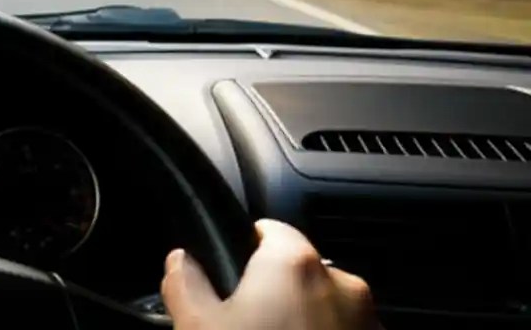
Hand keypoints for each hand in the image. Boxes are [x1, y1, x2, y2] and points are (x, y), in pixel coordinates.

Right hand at [161, 219, 381, 329]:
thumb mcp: (199, 329)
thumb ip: (184, 284)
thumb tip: (180, 261)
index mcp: (293, 262)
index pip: (266, 229)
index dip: (240, 251)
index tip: (227, 280)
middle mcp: (341, 282)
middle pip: (296, 272)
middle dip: (272, 295)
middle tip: (243, 327)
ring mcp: (368, 322)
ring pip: (323, 309)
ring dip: (302, 323)